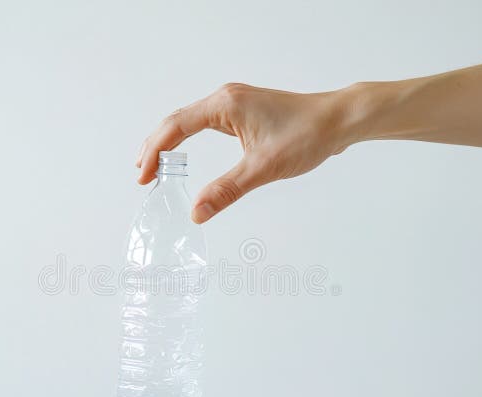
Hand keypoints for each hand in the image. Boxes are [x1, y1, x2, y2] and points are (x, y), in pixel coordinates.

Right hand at [136, 83, 357, 222]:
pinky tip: (186, 154)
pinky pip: (206, 122)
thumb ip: (226, 190)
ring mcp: (236, 103)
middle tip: (142, 175)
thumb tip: (196, 212)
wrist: (339, 120)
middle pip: (177, 120)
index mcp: (225, 105)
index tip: (143, 177)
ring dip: (170, 142)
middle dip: (156, 147)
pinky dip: (189, 139)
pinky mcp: (245, 111)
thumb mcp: (263, 168)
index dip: (155, 152)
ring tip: (155, 165)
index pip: (176, 127)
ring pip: (190, 120)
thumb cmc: (307, 135)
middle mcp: (226, 98)